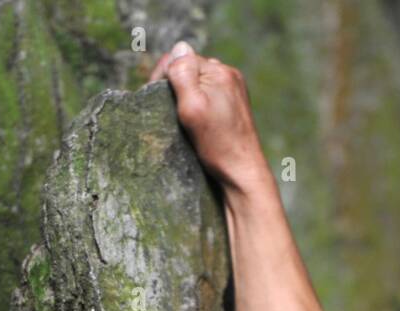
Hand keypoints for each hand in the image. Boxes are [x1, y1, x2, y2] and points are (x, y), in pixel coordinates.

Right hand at [146, 41, 272, 195]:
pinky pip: (208, 95)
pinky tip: (198, 122)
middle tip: (169, 112)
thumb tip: (179, 47)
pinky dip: (198, 105)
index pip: (179, 59)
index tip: (157, 100)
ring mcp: (234, 90)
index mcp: (219, 72)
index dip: (163, 77)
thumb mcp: (193, 108)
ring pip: (197, 83)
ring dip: (186, 96)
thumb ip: (184, 74)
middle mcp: (229, 76)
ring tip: (184, 120)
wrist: (243, 173)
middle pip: (188, 69)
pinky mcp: (234, 105)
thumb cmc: (217, 145)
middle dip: (175, 86)